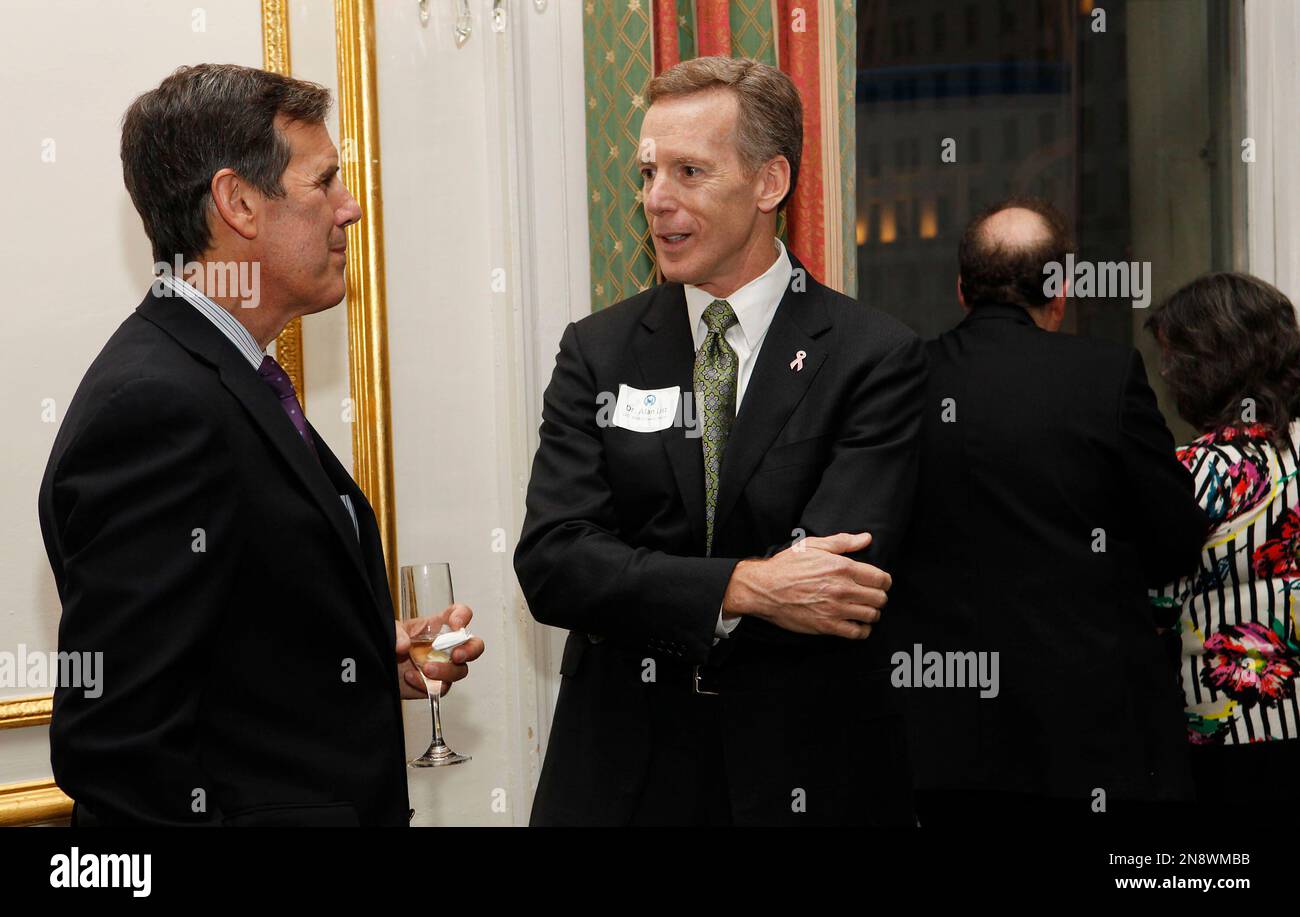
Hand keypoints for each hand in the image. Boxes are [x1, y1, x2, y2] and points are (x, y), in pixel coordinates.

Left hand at [395, 603, 485, 698]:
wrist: (378, 669)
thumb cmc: (389, 644)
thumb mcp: (389, 630)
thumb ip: (396, 633)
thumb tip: (404, 644)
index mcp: (438, 626)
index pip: (460, 614)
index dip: (463, 616)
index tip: (456, 625)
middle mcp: (446, 646)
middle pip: (473, 645)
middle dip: (471, 650)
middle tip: (457, 655)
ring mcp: (443, 666)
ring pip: (460, 671)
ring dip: (446, 671)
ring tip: (426, 669)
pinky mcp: (435, 685)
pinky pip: (441, 688)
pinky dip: (426, 685)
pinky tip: (411, 678)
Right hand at [721, 532, 890, 638]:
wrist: (764, 588)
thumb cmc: (786, 565)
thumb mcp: (813, 545)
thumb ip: (843, 542)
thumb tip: (866, 538)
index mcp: (841, 566)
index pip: (880, 578)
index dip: (884, 581)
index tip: (880, 583)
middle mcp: (842, 588)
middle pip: (880, 598)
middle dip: (879, 596)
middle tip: (871, 596)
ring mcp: (835, 609)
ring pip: (871, 615)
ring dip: (872, 613)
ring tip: (864, 609)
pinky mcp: (827, 626)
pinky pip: (857, 632)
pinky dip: (862, 630)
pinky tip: (857, 624)